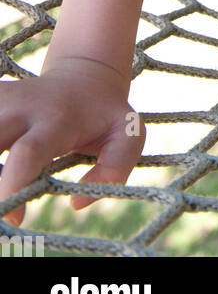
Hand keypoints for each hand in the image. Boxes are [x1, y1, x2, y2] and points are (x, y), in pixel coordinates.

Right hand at [0, 55, 145, 225]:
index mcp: (57, 118)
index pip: (28, 152)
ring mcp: (4, 99)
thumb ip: (115, 168)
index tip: (14, 220)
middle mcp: (23, 106)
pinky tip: (0, 157)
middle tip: (0, 203)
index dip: (13, 186)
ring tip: (3, 177)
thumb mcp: (128, 134)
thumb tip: (77, 202)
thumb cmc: (105, 113)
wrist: (86, 74)